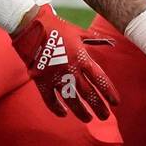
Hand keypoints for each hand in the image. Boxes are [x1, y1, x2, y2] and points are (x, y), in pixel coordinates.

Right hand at [11, 4, 119, 120]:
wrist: (31, 26)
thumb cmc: (56, 27)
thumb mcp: (78, 31)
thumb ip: (94, 39)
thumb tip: (112, 42)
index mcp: (81, 57)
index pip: (99, 79)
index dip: (108, 92)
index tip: (115, 103)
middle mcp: (71, 69)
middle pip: (88, 93)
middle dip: (98, 106)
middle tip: (105, 116)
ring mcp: (55, 77)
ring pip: (71, 100)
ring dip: (81, 111)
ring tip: (88, 119)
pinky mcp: (41, 80)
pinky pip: (50, 100)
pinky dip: (57, 108)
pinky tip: (64, 114)